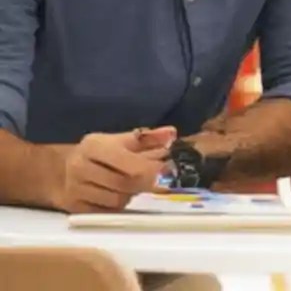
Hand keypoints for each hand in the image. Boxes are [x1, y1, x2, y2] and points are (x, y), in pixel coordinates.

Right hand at [56, 126, 176, 212]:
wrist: (63, 171)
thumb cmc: (100, 154)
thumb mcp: (122, 141)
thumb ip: (148, 138)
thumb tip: (171, 134)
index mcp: (94, 145)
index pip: (127, 161)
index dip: (150, 169)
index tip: (168, 172)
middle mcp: (80, 166)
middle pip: (124, 183)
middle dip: (145, 183)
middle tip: (161, 182)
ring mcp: (74, 189)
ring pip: (117, 200)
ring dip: (131, 195)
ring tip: (131, 185)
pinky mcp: (74, 208)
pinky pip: (107, 212)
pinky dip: (118, 206)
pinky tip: (117, 195)